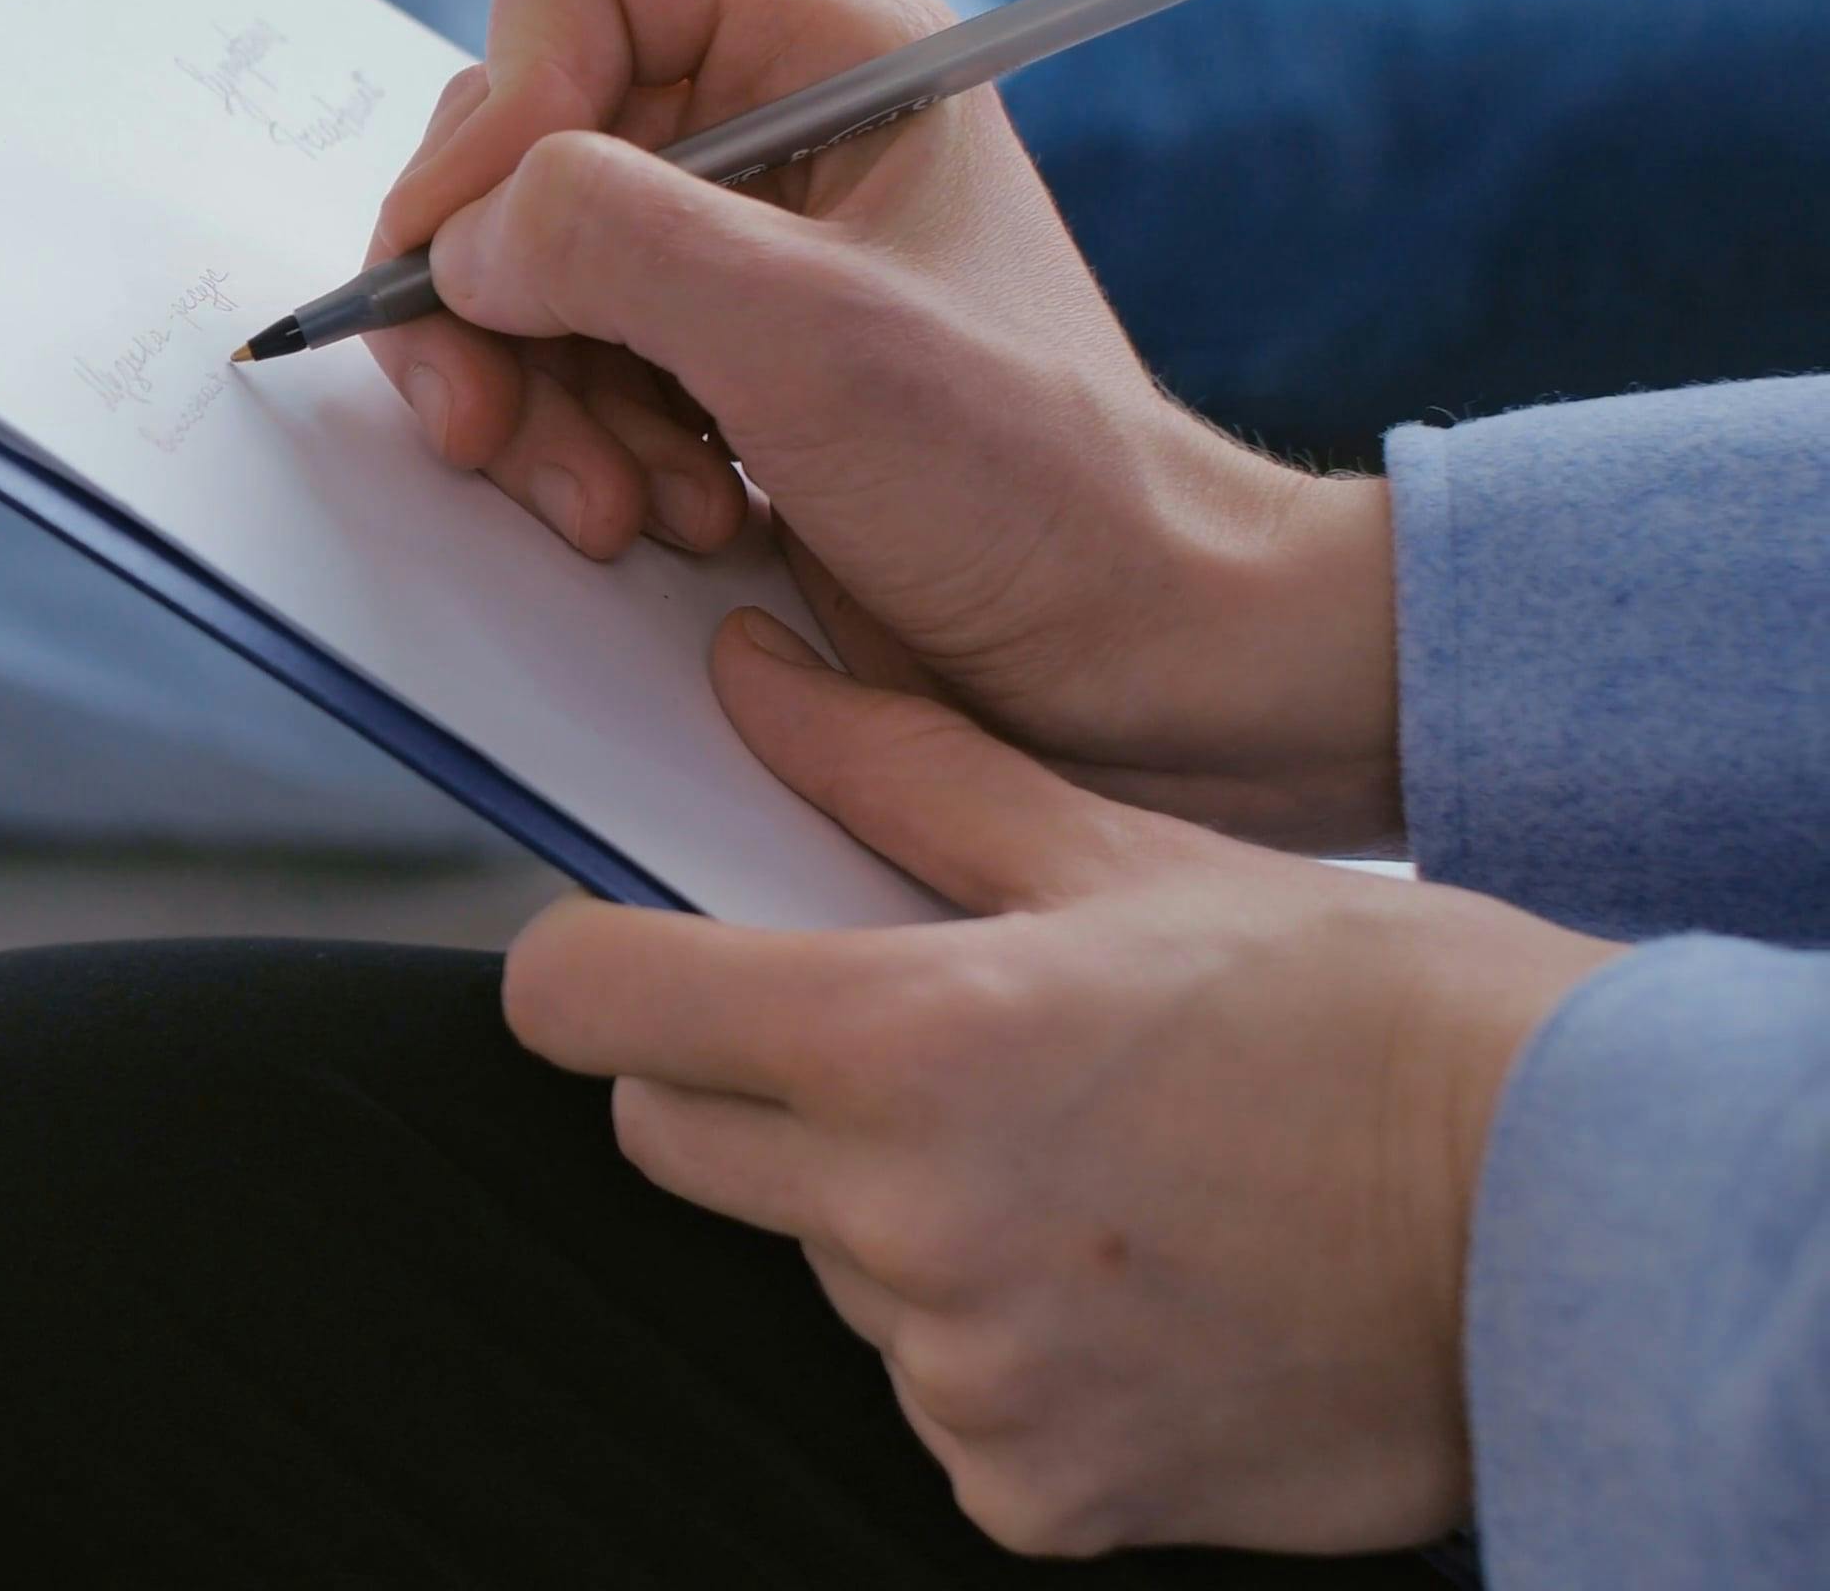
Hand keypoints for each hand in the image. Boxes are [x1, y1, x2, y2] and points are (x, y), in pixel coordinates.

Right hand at [369, 0, 1399, 847]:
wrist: (1120, 642)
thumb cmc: (1024, 476)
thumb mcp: (806, 336)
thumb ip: (610, 240)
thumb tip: (460, 239)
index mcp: (824, 49)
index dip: (503, 101)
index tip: (482, 252)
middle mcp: (766, 122)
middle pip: (515, 138)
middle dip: (491, 295)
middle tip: (489, 423)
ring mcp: (731, 246)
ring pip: (517, 266)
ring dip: (536, 400)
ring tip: (620, 506)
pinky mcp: (708, 355)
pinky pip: (559, 360)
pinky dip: (575, 447)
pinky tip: (667, 520)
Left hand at [507, 613, 1621, 1556]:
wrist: (1577, 1212)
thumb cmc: (1367, 1012)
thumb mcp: (1120, 856)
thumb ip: (898, 774)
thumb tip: (753, 680)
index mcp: (904, 1040)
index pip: (591, 1008)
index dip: (590, 973)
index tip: (628, 964)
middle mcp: (905, 1219)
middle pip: (677, 1136)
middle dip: (754, 1084)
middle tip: (928, 1054)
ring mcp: (961, 1371)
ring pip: (822, 1267)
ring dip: (903, 1221)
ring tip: (1089, 1171)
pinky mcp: (1027, 1487)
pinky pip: (936, 1398)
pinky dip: (1002, 1351)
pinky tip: (1130, 1285)